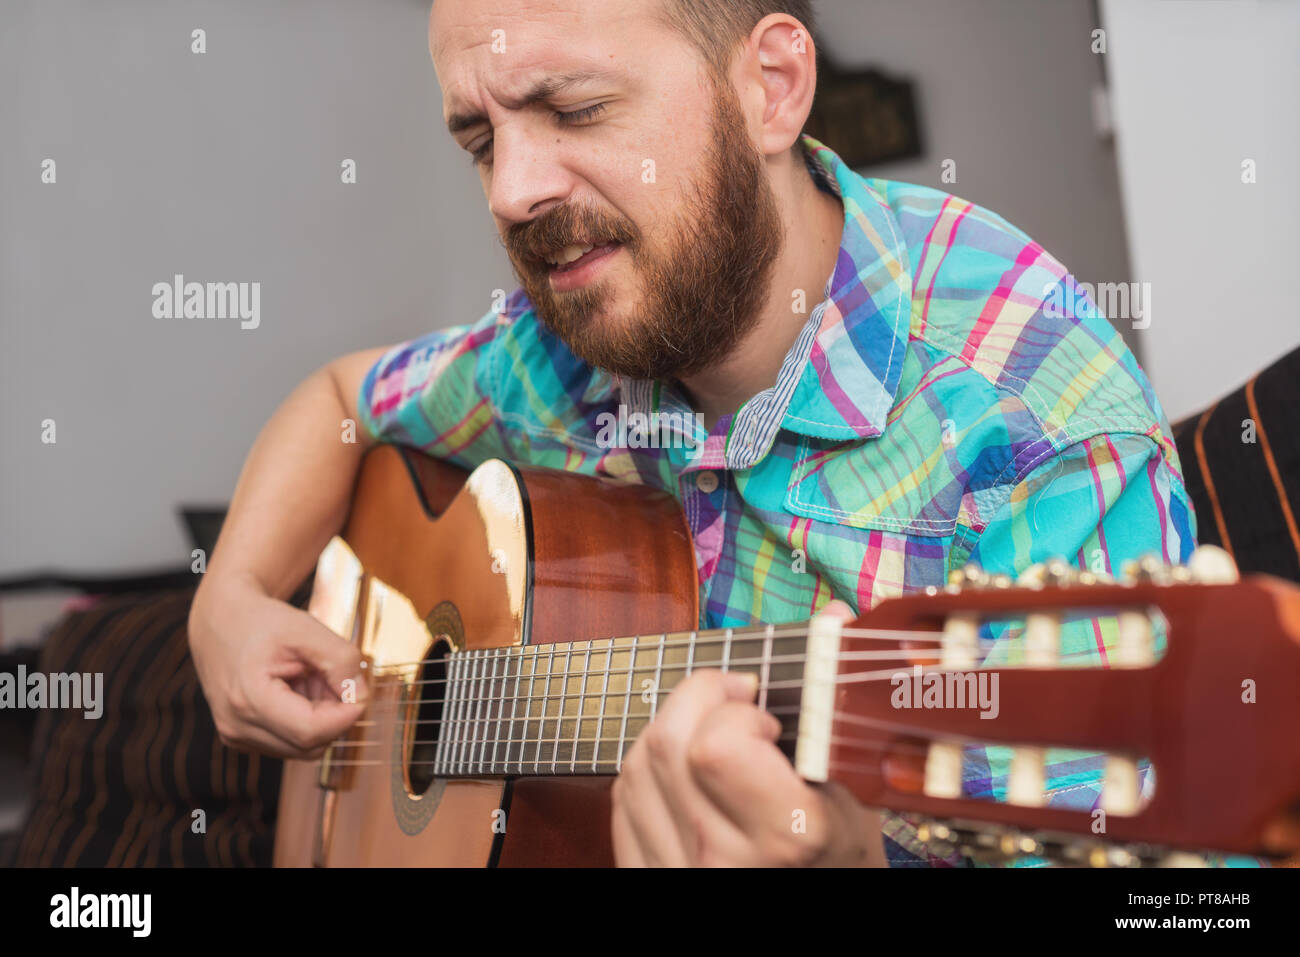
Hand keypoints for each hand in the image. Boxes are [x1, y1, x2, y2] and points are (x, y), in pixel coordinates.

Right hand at [188, 573, 367, 758]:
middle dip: (334, 716)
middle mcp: (237, 726)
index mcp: (248, 698)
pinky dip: (304, 722)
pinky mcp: (242, 738)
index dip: (345, 715)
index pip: (311, 731)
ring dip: (320, 719)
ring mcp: (236, 736)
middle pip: (310, 745)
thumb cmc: (262, 622)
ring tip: (310, 680)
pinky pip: (289, 744)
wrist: (220, 622)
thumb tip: (360, 695)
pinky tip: (297, 692)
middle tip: (332, 677)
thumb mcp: (307, 629)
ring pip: (303, 749)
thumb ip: (341, 661)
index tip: (358, 688)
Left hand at [611, 600, 884, 865]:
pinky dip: (649, 770)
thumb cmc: (841, 860)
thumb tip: (833, 613)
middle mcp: (721, 862)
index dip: (734, 712)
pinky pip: (621, 802)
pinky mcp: (646, 879)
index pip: (716, 747)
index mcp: (786, 835)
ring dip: (672, 729)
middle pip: (666, 744)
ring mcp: (675, 874)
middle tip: (736, 704)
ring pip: (635, 765)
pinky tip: (687, 773)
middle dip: (698, 699)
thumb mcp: (858, 795)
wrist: (818, 929)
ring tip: (714, 736)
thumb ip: (837, 703)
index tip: (764, 718)